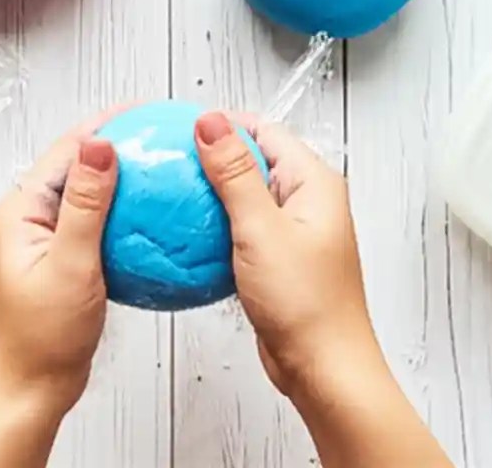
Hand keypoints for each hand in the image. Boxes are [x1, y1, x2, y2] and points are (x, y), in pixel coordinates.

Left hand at [0, 108, 123, 467]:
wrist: (33, 389)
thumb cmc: (43, 337)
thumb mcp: (70, 264)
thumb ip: (85, 203)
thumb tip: (98, 146)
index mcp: (20, 211)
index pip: (66, 149)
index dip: (104, 124)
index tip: (141, 110)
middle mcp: (29, 219)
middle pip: (77, 165)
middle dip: (116, 143)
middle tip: (158, 131)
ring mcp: (46, 240)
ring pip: (89, 193)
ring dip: (123, 177)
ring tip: (162, 163)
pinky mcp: (64, 259)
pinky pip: (98, 223)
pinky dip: (125, 213)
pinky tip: (154, 217)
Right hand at [194, 111, 375, 394]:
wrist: (323, 367)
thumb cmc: (306, 304)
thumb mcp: (261, 230)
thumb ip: (235, 173)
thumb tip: (211, 123)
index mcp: (314, 183)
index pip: (265, 130)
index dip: (223, 123)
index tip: (180, 126)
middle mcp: (308, 202)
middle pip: (254, 160)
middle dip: (213, 156)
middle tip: (168, 157)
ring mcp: (293, 233)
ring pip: (245, 197)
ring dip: (211, 194)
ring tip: (169, 192)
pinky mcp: (278, 261)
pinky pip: (241, 231)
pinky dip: (215, 228)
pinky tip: (186, 236)